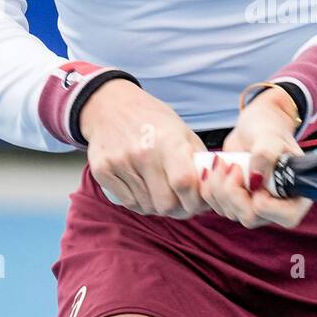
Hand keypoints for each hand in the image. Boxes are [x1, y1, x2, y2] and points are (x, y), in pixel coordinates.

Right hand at [80, 80, 208, 216]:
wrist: (110, 106)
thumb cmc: (154, 121)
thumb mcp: (182, 131)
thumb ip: (198, 160)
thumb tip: (214, 190)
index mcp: (168, 140)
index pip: (185, 183)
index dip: (195, 200)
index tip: (199, 203)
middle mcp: (142, 152)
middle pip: (166, 203)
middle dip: (179, 210)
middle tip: (183, 205)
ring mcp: (120, 162)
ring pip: (147, 207)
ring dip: (159, 207)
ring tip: (163, 193)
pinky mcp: (102, 170)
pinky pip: (128, 203)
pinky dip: (141, 203)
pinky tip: (145, 190)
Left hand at [199, 87, 312, 228]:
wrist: (253, 128)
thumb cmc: (269, 130)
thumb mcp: (270, 138)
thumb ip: (266, 155)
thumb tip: (254, 181)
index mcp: (298, 194)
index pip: (286, 216)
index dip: (265, 202)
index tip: (254, 177)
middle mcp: (277, 207)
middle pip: (251, 218)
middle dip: (233, 191)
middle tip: (232, 166)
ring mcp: (255, 207)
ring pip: (230, 212)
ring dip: (218, 186)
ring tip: (221, 161)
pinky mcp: (236, 203)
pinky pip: (217, 206)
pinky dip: (209, 188)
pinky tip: (212, 170)